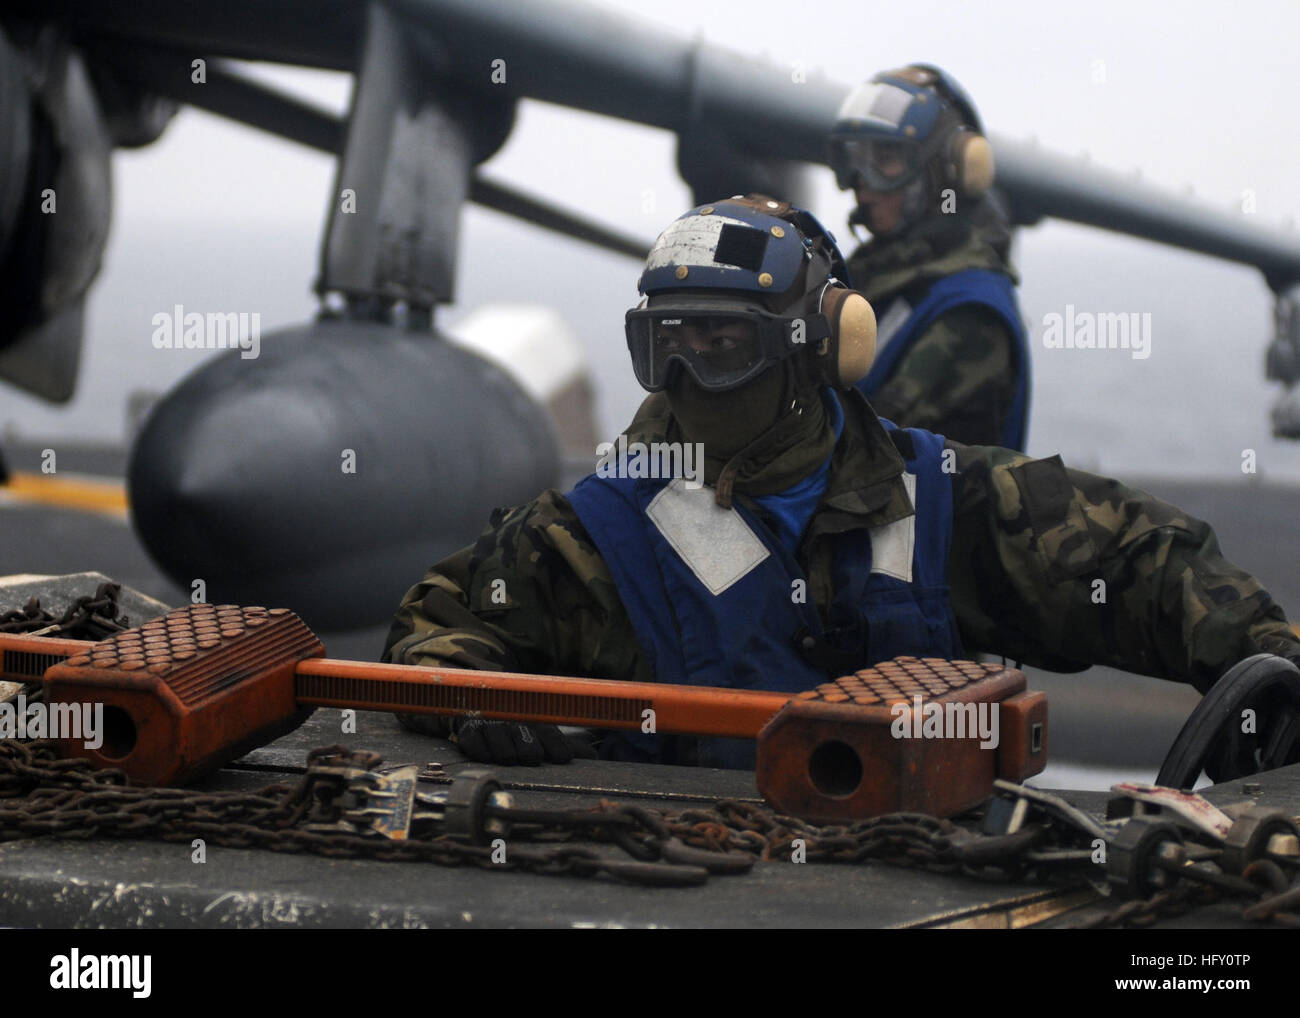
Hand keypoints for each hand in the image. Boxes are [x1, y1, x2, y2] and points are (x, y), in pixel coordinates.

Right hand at [453, 718, 596, 765]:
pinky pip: (474, 741)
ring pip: (500, 741)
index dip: (557, 746)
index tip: (563, 757)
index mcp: (537, 723)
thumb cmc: (519, 728)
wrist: (481, 704)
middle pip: (526, 742)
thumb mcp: (543, 733)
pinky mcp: (469, 729)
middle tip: (532, 757)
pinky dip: (479, 748)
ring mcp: (492, 725)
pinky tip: (485, 754)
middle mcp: (516, 722)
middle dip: (529, 750)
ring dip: (505, 750)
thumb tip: (592, 756)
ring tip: (509, 756)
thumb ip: (566, 745)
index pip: (551, 734)